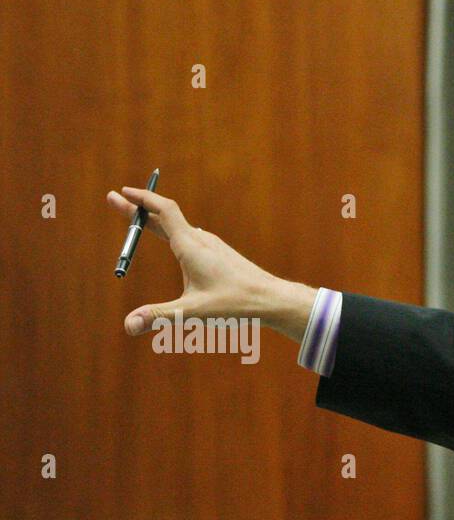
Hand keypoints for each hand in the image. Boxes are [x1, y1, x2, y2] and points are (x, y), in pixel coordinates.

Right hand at [106, 185, 316, 341]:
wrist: (272, 299)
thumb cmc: (236, 304)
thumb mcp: (193, 311)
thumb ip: (159, 316)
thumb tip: (128, 326)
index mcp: (191, 246)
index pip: (163, 210)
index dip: (141, 199)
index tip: (122, 193)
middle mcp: (202, 240)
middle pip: (164, 218)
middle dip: (138, 211)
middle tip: (114, 201)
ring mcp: (213, 246)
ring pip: (179, 229)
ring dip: (156, 222)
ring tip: (139, 219)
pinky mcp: (221, 256)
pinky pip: (191, 239)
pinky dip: (173, 235)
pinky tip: (176, 242)